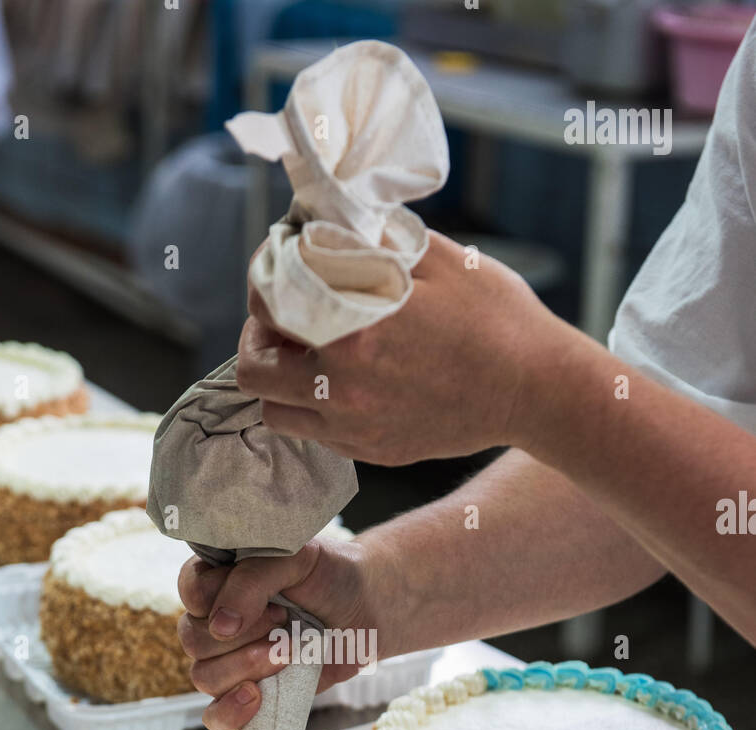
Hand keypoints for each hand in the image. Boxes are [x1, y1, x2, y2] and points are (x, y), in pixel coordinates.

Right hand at [178, 535, 382, 729]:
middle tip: (285, 624)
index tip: (272, 602)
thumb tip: (220, 626)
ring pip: (204, 677)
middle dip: (244, 637)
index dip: (223, 601)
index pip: (191, 592)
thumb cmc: (329, 575)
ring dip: (248, 668)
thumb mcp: (294, 557)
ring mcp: (228, 659)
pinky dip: (229, 713)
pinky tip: (256, 699)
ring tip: (288, 653)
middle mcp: (215, 619)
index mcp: (219, 578)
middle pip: (194, 640)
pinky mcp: (247, 691)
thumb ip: (251, 580)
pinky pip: (215, 716)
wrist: (367, 608)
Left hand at [235, 230, 561, 464]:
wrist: (536, 389)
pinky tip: (339, 381)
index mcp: (353, 332)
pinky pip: (314, 434)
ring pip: (276, 410)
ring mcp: (356, 428)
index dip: (262, 279)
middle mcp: (344, 388)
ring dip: (279, 379)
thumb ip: (374, 238)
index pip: (267, 306)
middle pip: (254, 370)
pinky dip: (311, 407)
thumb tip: (328, 218)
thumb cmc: (495, 317)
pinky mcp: (372, 451)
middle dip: (259, 337)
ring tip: (303, 355)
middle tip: (279, 319)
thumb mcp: (437, 258)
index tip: (276, 267)